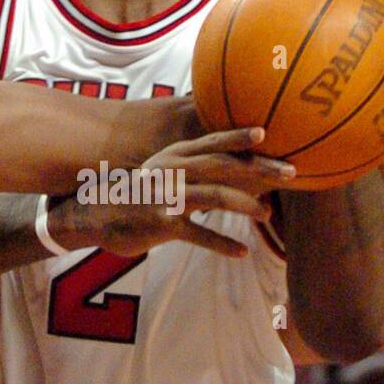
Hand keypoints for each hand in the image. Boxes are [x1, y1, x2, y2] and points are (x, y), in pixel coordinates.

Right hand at [51, 128, 295, 258]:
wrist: (93, 213)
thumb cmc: (135, 192)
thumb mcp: (162, 170)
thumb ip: (191, 166)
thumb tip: (229, 164)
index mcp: (175, 156)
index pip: (213, 142)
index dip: (239, 136)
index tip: (268, 132)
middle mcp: (173, 171)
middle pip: (223, 166)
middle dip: (259, 168)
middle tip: (290, 172)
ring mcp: (167, 197)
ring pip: (214, 197)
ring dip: (246, 205)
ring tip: (267, 214)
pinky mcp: (162, 224)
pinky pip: (198, 235)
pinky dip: (223, 244)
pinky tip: (242, 252)